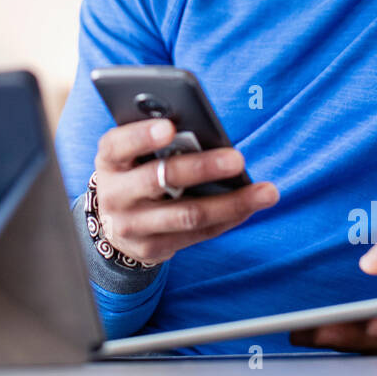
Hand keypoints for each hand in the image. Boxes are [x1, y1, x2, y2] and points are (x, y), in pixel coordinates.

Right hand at [92, 117, 278, 263]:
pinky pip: (198, 234)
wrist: (114, 221)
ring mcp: (132, 226)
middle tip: (238, 159)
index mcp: (109, 161)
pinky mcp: (152, 248)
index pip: (119, 145)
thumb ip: (158, 141)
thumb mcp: (133, 153)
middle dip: (201, 168)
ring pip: (187, 215)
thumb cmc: (136, 170)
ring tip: (266, 192)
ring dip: (231, 203)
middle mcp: (115, 195)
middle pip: (159, 179)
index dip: (142, 136)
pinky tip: (251, 206)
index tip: (170, 127)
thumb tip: (205, 132)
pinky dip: (228, 218)